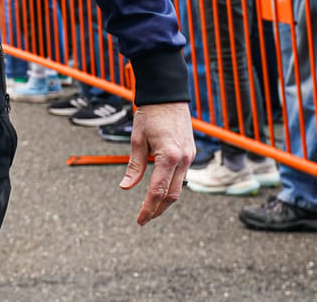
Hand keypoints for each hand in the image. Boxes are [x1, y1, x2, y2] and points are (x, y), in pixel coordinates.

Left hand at [120, 101, 193, 224]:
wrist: (168, 95)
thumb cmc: (150, 114)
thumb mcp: (137, 139)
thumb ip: (134, 165)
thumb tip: (126, 186)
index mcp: (169, 156)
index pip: (158, 191)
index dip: (148, 208)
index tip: (140, 220)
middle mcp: (183, 159)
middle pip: (172, 195)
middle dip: (158, 209)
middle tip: (144, 219)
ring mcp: (189, 156)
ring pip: (179, 187)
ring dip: (165, 200)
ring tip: (151, 208)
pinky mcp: (190, 152)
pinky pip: (182, 176)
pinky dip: (171, 186)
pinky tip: (161, 190)